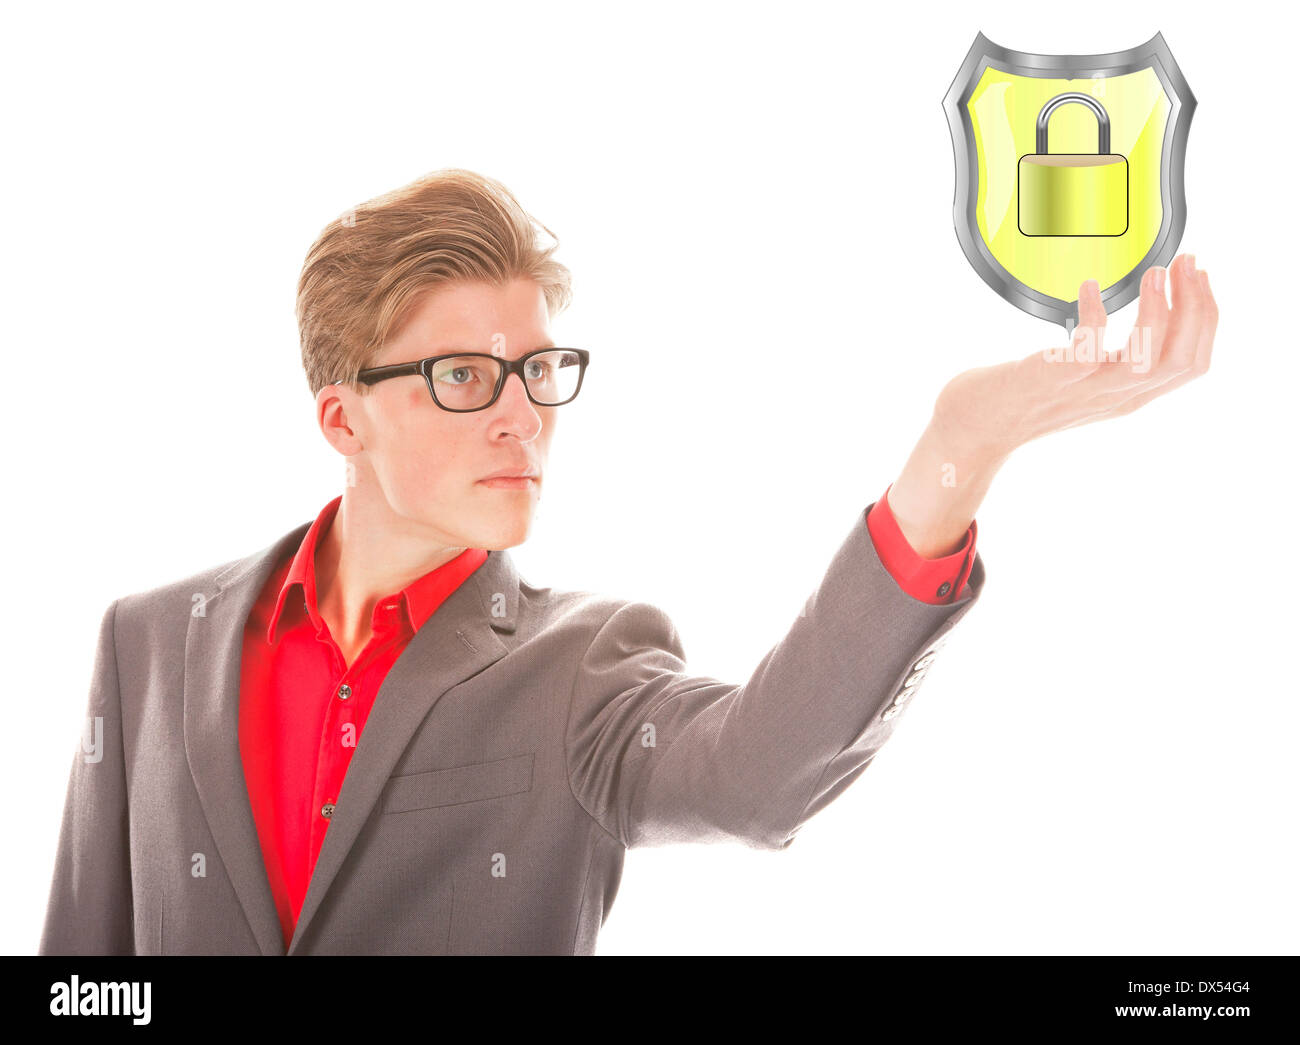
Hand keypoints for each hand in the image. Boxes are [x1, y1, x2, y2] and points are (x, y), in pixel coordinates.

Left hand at [885, 252, 1216, 557]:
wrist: (972, 428)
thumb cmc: (1022, 396)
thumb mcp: (1087, 380)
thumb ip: (1116, 360)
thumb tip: (1143, 318)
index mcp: (1128, 394)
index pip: (1194, 364)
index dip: (1207, 318)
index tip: (1200, 277)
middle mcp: (1114, 397)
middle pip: (1183, 359)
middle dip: (1197, 306)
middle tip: (1186, 263)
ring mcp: (1084, 391)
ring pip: (1149, 359)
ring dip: (1160, 311)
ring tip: (1155, 273)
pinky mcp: (1052, 380)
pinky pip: (1090, 347)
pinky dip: (1097, 312)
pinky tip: (1088, 287)